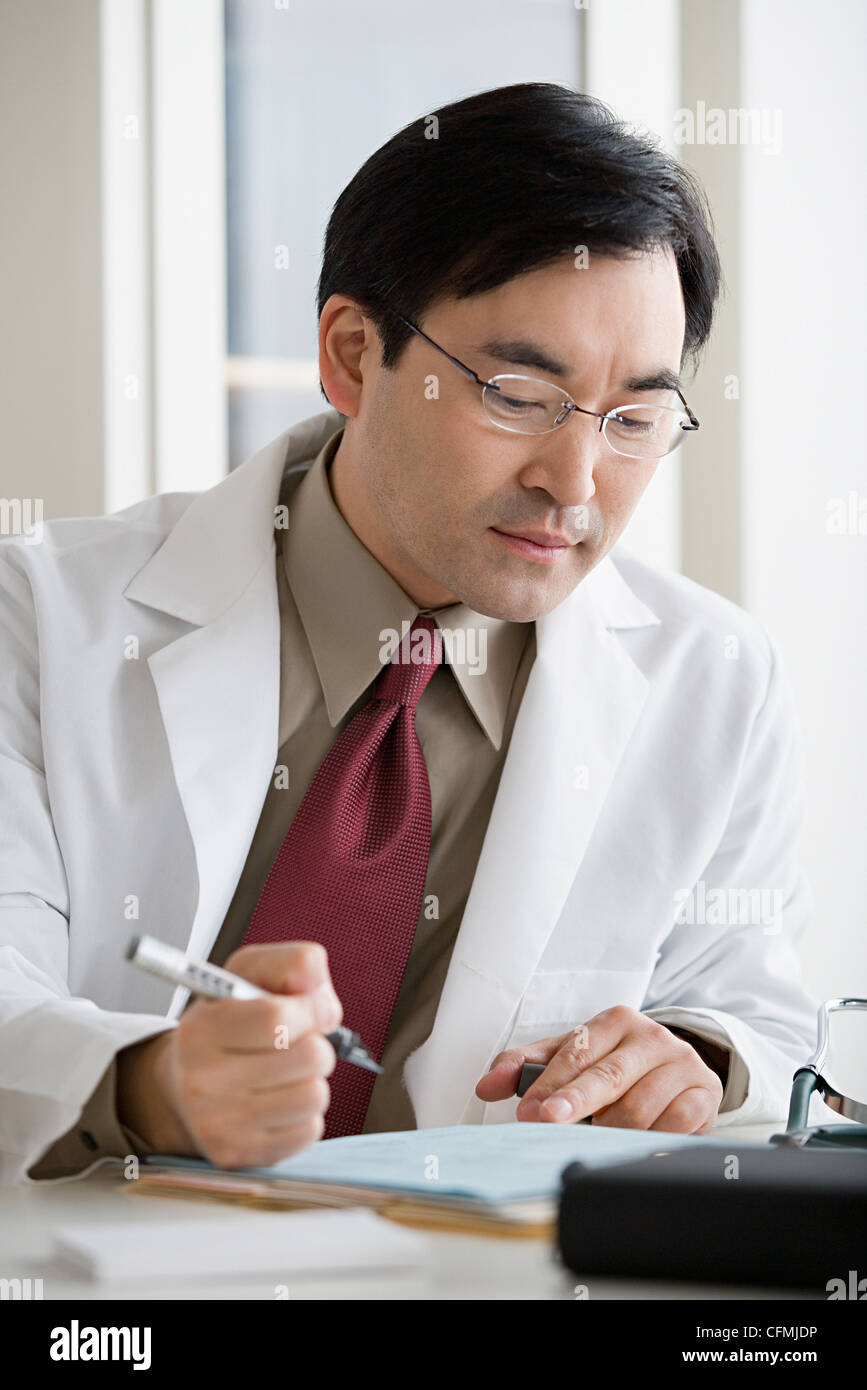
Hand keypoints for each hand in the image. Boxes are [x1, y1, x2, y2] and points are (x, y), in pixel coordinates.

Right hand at [117, 942, 342, 1167]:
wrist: (184, 1082)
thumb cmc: (227, 1022)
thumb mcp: (249, 974)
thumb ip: (293, 964)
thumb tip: (325, 1005)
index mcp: (201, 1029)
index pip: (276, 1019)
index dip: (310, 1010)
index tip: (313, 1008)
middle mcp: (203, 1081)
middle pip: (309, 1057)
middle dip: (316, 1044)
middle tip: (296, 1042)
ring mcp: (219, 1124)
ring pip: (314, 1096)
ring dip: (312, 1079)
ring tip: (287, 1072)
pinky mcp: (238, 1155)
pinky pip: (309, 1131)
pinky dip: (304, 1114)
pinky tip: (279, 1100)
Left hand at [475, 1005, 723, 1132]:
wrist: (674, 1066)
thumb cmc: (613, 1062)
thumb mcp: (570, 1055)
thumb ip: (525, 1066)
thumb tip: (486, 1086)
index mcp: (615, 1020)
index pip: (578, 1053)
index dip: (551, 1085)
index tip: (528, 1112)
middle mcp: (650, 1037)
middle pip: (609, 1077)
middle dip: (576, 1102)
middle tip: (549, 1123)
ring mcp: (681, 1063)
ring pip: (639, 1107)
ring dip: (612, 1129)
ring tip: (598, 1136)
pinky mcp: (705, 1092)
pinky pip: (675, 1124)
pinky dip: (650, 1139)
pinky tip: (634, 1144)